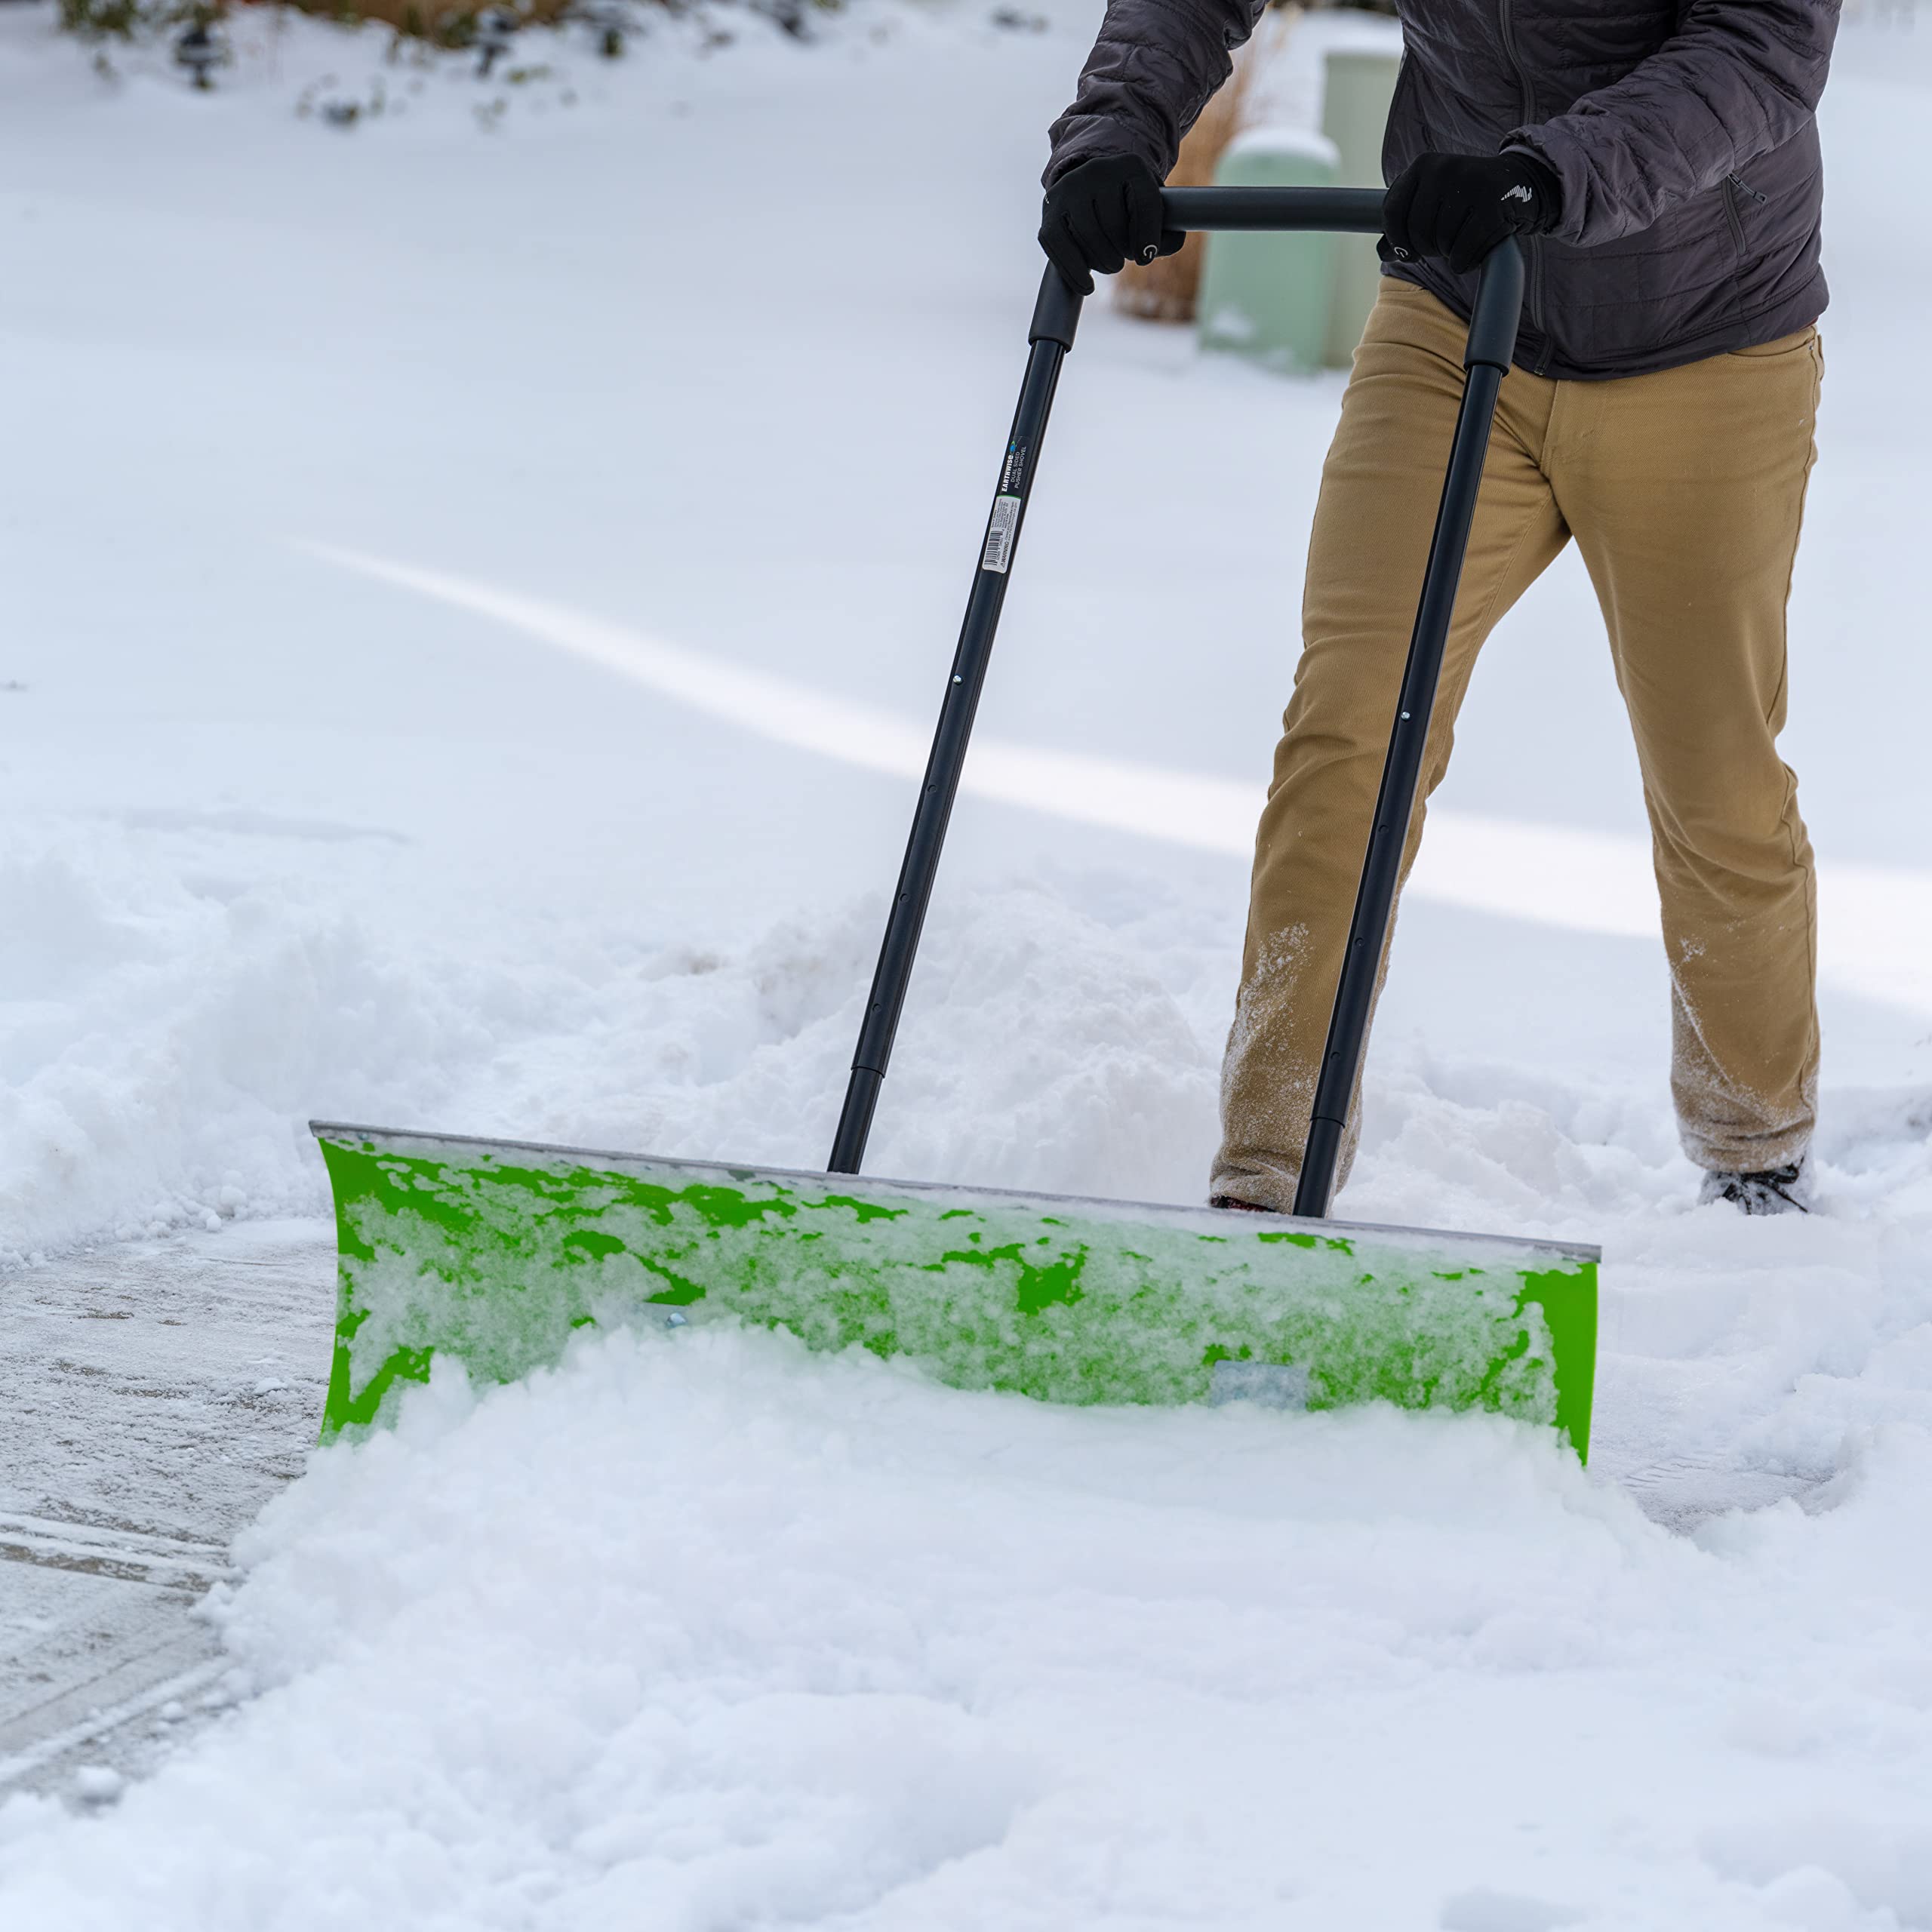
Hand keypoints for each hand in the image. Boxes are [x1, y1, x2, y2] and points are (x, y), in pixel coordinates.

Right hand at [1039, 153, 1183, 296]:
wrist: (1089, 191)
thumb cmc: (1128, 208)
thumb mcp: (1153, 214)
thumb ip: (1166, 235)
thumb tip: (1151, 252)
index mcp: (1130, 166)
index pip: (1144, 203)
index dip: (1148, 237)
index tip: (1146, 258)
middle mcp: (1096, 171)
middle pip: (1115, 224)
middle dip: (1123, 251)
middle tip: (1123, 258)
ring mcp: (1069, 190)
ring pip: (1089, 236)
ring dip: (1103, 262)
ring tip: (1111, 264)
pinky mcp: (1049, 214)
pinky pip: (1060, 247)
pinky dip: (1074, 273)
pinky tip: (1087, 286)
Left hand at [1382, 152, 1559, 275]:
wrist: (1519, 182)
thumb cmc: (1466, 199)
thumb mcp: (1432, 202)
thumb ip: (1404, 224)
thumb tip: (1383, 252)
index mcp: (1423, 165)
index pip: (1392, 211)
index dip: (1397, 240)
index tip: (1408, 251)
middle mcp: (1444, 169)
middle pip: (1417, 232)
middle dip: (1427, 248)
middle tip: (1442, 245)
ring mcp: (1469, 184)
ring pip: (1441, 243)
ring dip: (1449, 253)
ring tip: (1462, 239)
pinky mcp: (1491, 205)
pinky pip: (1462, 252)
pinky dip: (1464, 261)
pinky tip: (1474, 249)